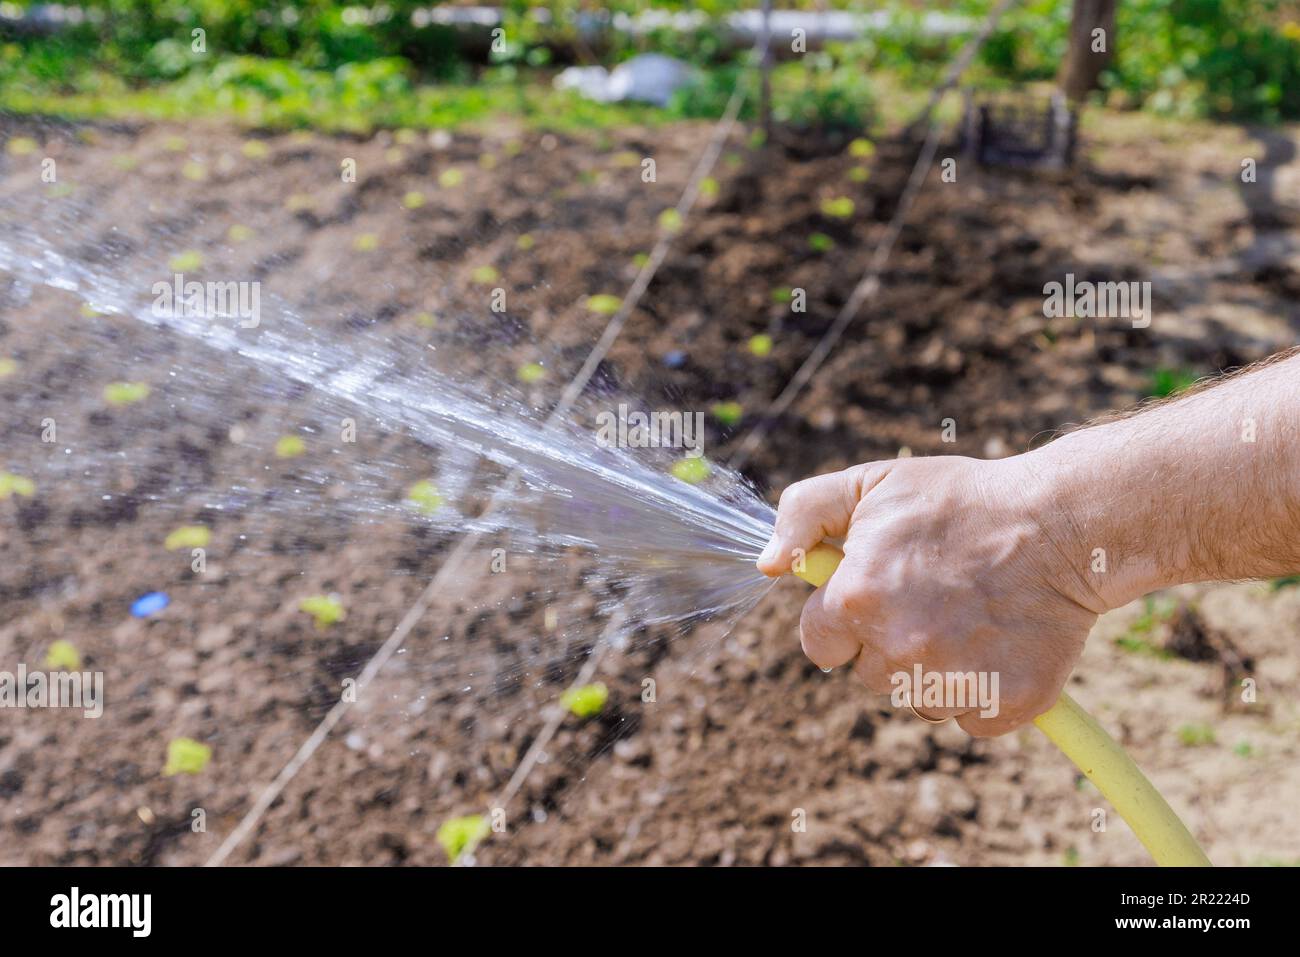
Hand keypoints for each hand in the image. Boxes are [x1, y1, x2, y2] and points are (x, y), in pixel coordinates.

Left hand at [757, 454, 1103, 735]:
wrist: (1063, 521)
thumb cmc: (961, 499)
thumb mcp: (872, 485)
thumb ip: (804, 515)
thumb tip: (766, 563)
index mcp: (858, 598)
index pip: (819, 644)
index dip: (842, 619)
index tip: (874, 596)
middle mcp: (899, 648)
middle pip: (869, 674)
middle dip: (889, 641)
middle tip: (932, 594)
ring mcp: (955, 680)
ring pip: (919, 698)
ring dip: (935, 669)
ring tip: (968, 614)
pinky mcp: (1006, 702)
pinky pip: (971, 718)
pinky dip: (983, 690)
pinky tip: (998, 642)